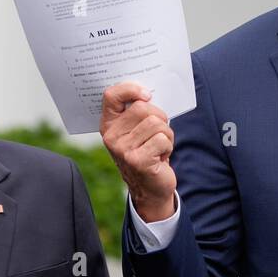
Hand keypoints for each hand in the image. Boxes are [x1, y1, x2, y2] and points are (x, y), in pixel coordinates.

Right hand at [99, 81, 176, 221]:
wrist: (150, 188)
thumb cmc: (148, 152)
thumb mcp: (138, 130)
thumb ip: (138, 112)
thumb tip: (149, 92)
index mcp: (109, 124)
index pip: (111, 95)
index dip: (130, 88)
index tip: (146, 95)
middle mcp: (111, 136)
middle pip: (143, 107)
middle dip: (160, 118)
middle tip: (157, 134)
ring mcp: (122, 149)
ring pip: (156, 123)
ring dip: (166, 134)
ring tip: (158, 147)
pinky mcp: (137, 160)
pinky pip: (163, 140)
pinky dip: (168, 147)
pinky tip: (160, 158)